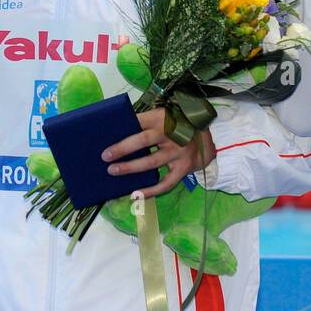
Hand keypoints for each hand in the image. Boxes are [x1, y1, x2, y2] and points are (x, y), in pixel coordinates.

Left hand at [101, 109, 215, 198]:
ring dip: (132, 167)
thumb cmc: (175, 125)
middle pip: (144, 140)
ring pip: (152, 162)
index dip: (124, 127)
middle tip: (106, 157)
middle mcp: (171, 134)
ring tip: (114, 171)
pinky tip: (137, 194)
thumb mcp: (161, 116)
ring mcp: (179, 152)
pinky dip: (151, 190)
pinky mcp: (184, 168)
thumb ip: (143, 122)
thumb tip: (116, 132)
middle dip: (123, 149)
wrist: (204, 135)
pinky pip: (166, 182)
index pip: (140, 121)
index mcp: (162, 119)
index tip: (107, 135)